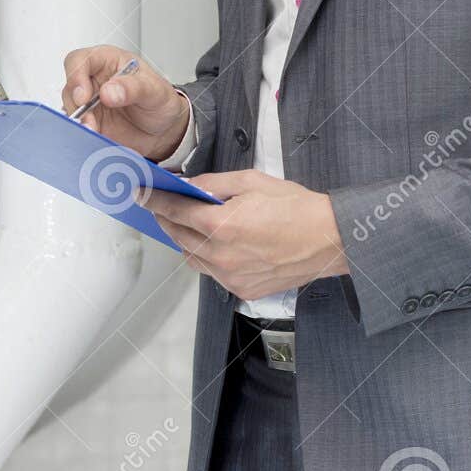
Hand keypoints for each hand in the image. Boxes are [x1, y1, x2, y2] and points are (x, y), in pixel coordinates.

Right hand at [61, 45, 189, 160]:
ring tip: (95, 131)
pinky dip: (83, 134)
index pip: (80, 60)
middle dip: (76, 105)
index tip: (83, 96)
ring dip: (79, 121)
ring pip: (70, 109)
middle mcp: (94, 80)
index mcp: (108, 61)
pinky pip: (77, 128)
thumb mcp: (155, 90)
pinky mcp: (90, 123)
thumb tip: (108, 91)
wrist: (165, 130)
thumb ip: (133, 88)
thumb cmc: (160, 101)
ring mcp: (90, 103)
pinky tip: (96, 137)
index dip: (76, 75)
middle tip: (90, 120)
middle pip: (70, 87)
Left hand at [138, 168, 348, 298]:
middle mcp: (220, 255)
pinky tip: (218, 244)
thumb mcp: (252, 181)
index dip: (154, 200)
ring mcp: (230, 277)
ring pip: (192, 258)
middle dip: (167, 219)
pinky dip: (209, 257)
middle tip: (163, 205)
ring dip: (186, 240)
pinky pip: (213, 273)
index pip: (174, 211)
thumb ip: (215, 183)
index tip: (141, 193)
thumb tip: (189, 184)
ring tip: (190, 224)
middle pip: (178, 237)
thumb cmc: (296, 207)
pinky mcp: (242, 289)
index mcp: (221, 225)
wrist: (329, 240)